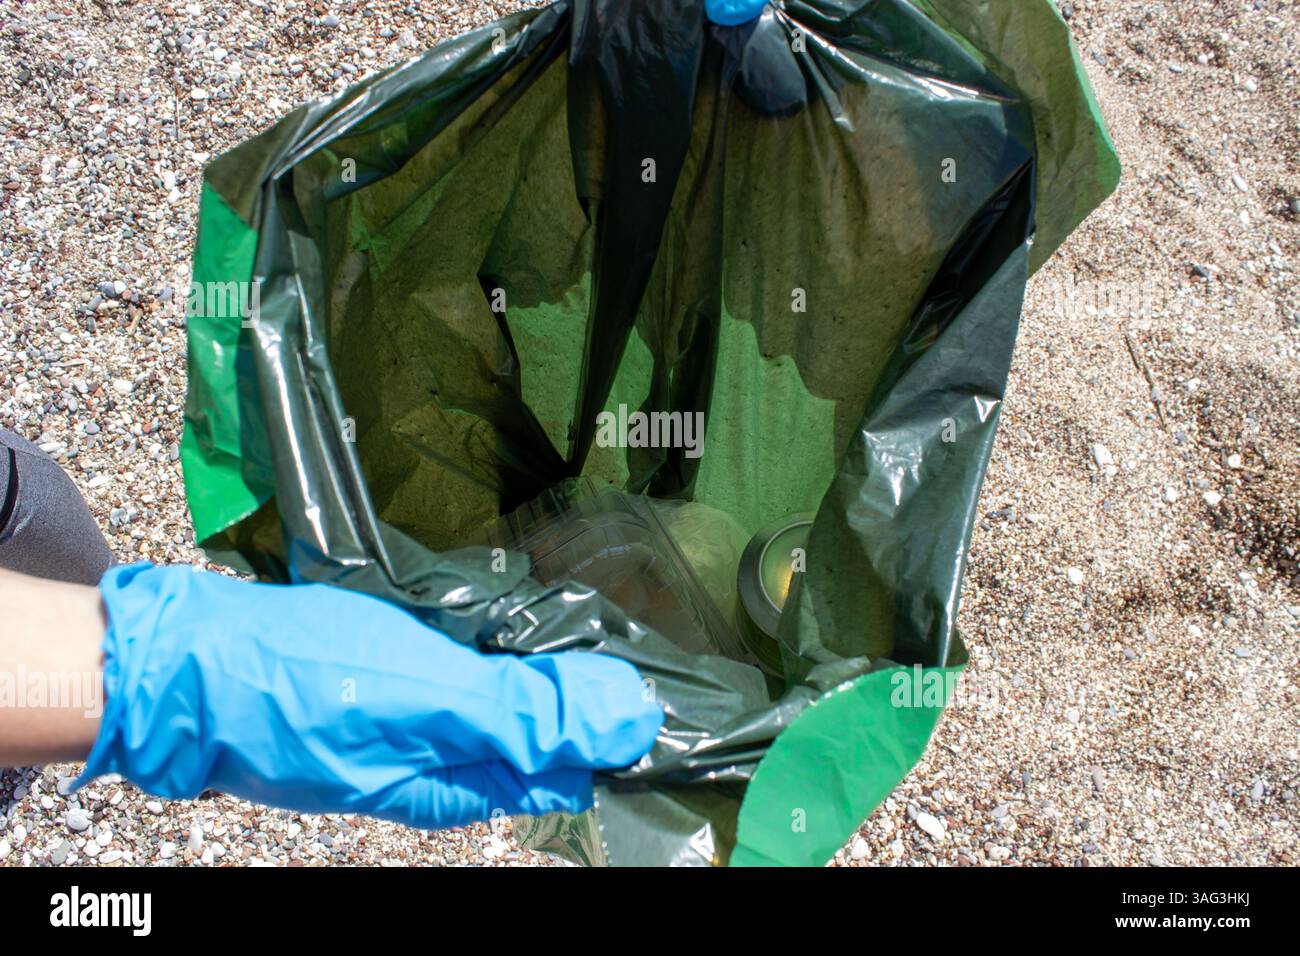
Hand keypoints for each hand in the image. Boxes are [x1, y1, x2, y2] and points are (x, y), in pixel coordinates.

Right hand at [74, 563, 661, 828]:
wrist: (186, 663)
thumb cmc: (305, 686)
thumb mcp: (428, 703)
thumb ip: (528, 715)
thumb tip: (629, 726)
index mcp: (461, 782)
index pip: (571, 764)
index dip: (621, 725)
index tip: (674, 680)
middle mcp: (443, 759)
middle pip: (543, 731)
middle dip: (596, 691)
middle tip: (647, 632)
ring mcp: (412, 718)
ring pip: (505, 696)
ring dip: (550, 662)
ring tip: (599, 616)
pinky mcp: (385, 679)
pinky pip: (462, 668)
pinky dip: (495, 643)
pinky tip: (513, 611)